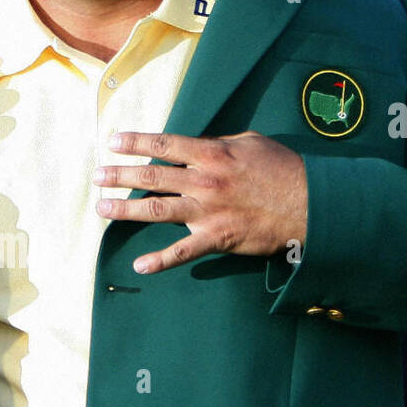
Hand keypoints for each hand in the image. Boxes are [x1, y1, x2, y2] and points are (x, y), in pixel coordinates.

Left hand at [93, 130, 307, 274]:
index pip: (164, 144)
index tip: (112, 141)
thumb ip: (220, 143)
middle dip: (119, 176)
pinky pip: (182, 252)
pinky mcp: (217, 237)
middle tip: (97, 177)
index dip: (135, 142)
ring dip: (125, 210)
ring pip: (156, 210)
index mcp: (212, 153)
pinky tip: (139, 265)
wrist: (310, 204)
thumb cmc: (283, 170)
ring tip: (102, 209)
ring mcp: (208, 211)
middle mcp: (204, 181)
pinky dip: (160, 260)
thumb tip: (199, 145)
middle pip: (152, 177)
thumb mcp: (251, 143)